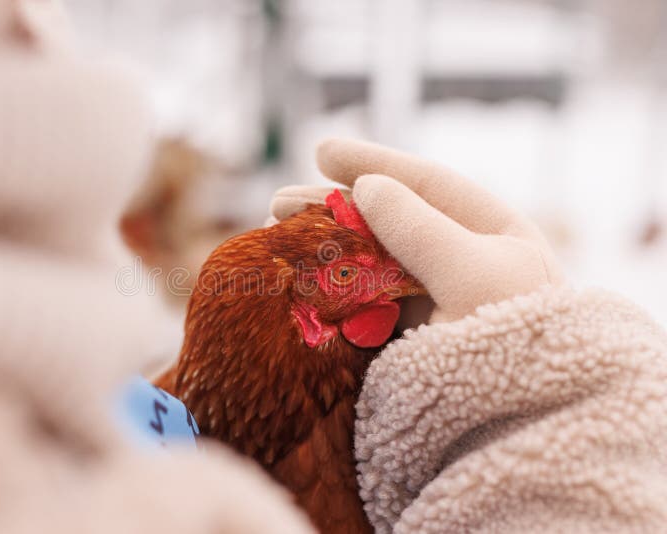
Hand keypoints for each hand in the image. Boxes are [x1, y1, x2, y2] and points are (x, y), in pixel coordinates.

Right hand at [271, 139, 562, 322]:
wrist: (523, 426)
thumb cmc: (515, 344)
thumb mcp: (473, 275)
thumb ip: (420, 228)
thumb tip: (367, 188)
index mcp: (493, 234)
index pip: (428, 184)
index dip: (373, 162)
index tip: (322, 151)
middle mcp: (460, 261)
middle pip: (388, 221)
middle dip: (332, 209)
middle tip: (278, 205)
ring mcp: (432, 302)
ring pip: (369, 263)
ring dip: (322, 250)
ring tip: (274, 240)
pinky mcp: (408, 341)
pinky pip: (363, 306)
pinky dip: (328, 293)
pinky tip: (294, 285)